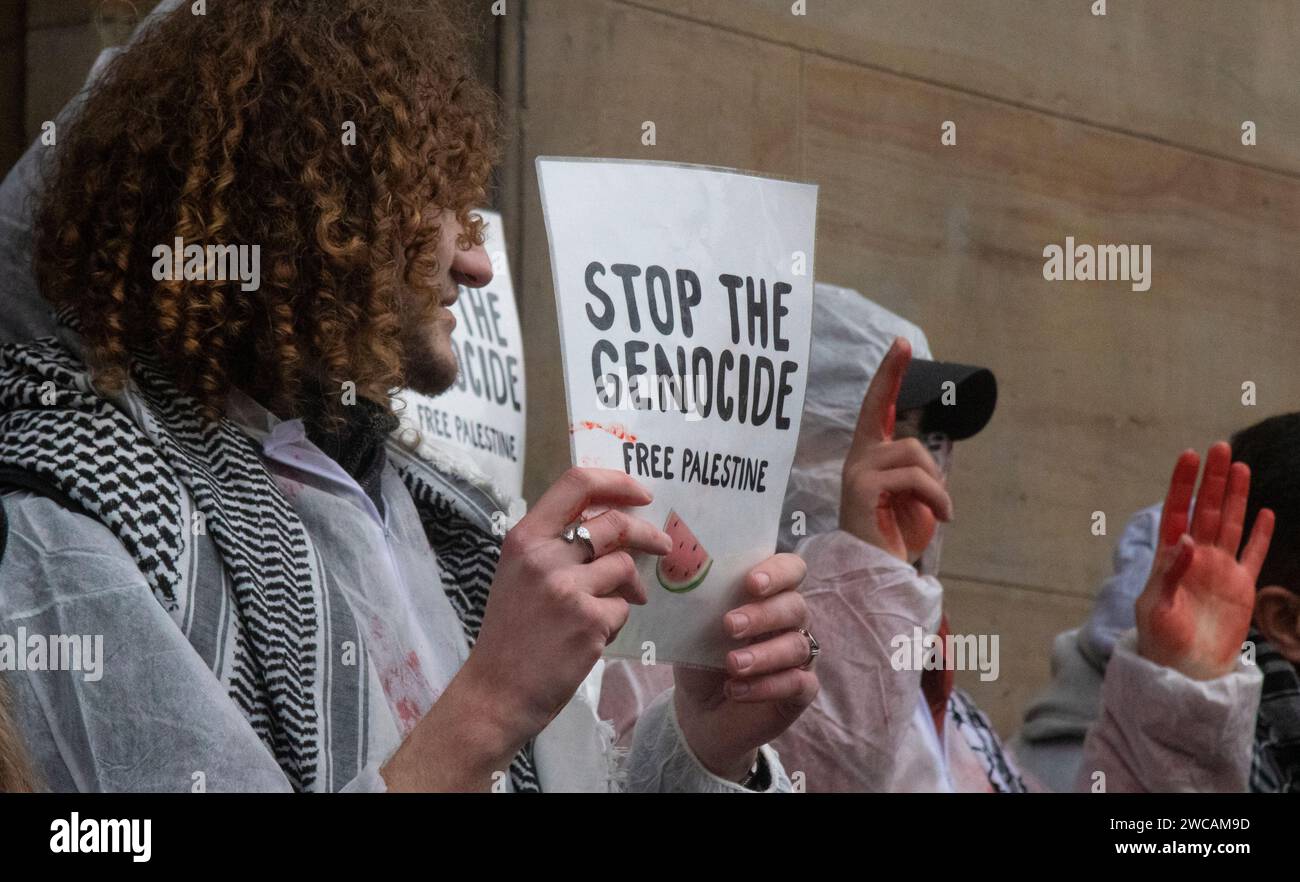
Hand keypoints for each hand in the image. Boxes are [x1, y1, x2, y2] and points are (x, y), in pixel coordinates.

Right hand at [383, 467, 671, 789]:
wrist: (495, 692)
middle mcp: (544, 556)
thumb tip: (607, 525)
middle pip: (615, 524)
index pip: (577, 483)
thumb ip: (554, 545)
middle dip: (648, 534)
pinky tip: (592, 637)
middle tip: (663, 545)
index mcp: (525, 538)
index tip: (641, 494)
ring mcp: (567, 588)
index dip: (617, 483)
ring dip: (628, 589)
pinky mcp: (588, 621)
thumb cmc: (510, 634)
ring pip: (624, 568)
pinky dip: (616, 621)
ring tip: (611, 609)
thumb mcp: (518, 574)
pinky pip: (623, 609)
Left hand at [673, 553, 819, 781]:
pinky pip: (799, 684)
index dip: (777, 572)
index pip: (791, 569)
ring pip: (797, 646)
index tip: (751, 583)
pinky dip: (767, 686)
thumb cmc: (701, 658)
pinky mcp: (800, 693)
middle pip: (795, 607)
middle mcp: (790, 623)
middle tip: (730, 625)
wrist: (699, 712)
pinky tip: (736, 690)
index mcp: (768, 596)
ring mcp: (798, 658)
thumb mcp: (694, 628)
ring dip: (763, 654)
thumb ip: (701, 602)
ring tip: (731, 665)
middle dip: (763, 614)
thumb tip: (687, 574)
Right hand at [839, 337, 952, 560]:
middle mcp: (858, 460)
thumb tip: (927, 463)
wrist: (878, 575)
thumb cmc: (895, 539)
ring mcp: (857, 472)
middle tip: (935, 489)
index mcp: (868, 458)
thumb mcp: (915, 498)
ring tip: (940, 513)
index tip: (902, 343)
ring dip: (936, 487)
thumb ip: (916, 472)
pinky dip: (936, 497)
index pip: (876, 408)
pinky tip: (942, 518)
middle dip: (929, 465)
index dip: (888, 375)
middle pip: (906, 439)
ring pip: (912, 455)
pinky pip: (912, 478)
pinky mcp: (863, 488)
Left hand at [1135, 443, 1273, 680]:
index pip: (1177, 511)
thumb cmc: (1160, 639)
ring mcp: (1219, 569)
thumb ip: (1171, 572)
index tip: (1189, 455)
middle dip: (1213, 479)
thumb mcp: (1157, 605)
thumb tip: (1186, 540)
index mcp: (1170, 557)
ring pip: (1231, 523)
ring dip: (1236, 496)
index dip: (1182, 484)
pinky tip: (1267, 512)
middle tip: (1220, 447)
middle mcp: (1196, 556)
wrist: (1185, 670)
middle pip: (1207, 509)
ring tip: (1240, 467)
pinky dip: (1261, 534)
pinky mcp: (1240, 587)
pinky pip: (1253, 554)